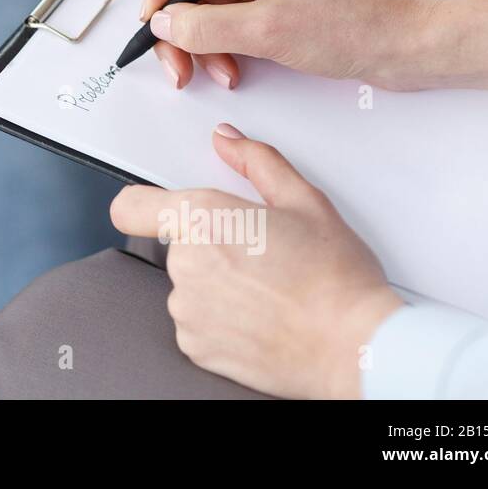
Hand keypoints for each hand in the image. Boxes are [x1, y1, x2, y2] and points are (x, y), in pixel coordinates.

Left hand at [110, 124, 402, 398]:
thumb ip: (256, 162)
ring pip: (189, 285)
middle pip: (177, 246)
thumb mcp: (304, 201)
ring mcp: (187, 309)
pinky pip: (196, 323)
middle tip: (259, 255)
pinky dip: (220, 321)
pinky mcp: (195, 346)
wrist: (356, 348)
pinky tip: (260, 317)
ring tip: (266, 290)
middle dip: (211, 246)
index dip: (144, 206)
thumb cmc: (336, 279)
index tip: (156, 210)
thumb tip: (228, 141)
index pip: (131, 207)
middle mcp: (185, 264)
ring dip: (216, 285)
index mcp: (203, 219)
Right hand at [140, 0, 430, 90]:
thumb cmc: (360, 23)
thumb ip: (205, 27)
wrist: (410, 45)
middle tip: (173, 57)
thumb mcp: (269, 30)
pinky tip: (231, 66)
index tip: (158, 14)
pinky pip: (226, 15)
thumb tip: (163, 23)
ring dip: (199, 38)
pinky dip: (220, 43)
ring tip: (212, 70)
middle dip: (176, 16)